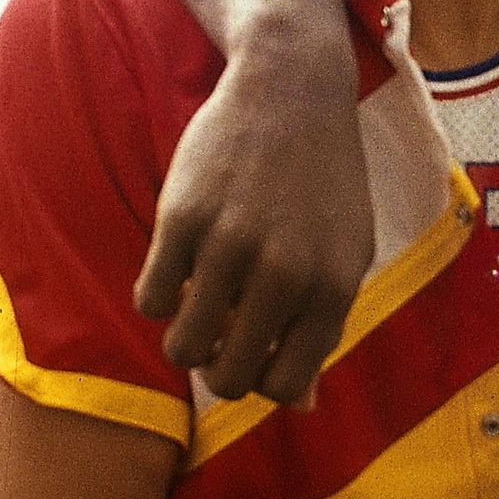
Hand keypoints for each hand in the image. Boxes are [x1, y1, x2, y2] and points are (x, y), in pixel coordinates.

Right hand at [134, 35, 372, 405]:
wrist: (292, 90)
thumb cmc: (323, 180)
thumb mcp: (347, 253)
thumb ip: (324, 326)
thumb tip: (303, 408)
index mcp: (333, 289)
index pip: (286, 388)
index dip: (263, 382)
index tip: (256, 354)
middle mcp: (285, 274)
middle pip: (228, 378)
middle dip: (217, 370)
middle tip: (217, 338)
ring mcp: (231, 246)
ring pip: (183, 347)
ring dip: (183, 340)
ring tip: (196, 307)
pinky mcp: (183, 218)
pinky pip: (151, 299)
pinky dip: (158, 297)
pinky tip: (177, 270)